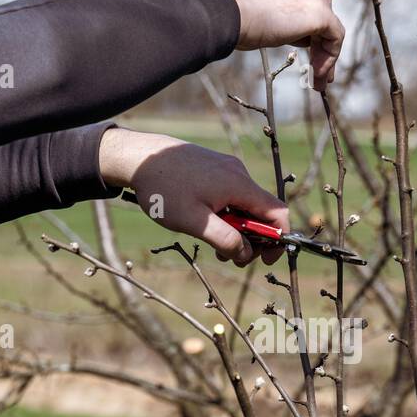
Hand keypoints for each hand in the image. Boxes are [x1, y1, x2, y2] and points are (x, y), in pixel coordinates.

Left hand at [99, 127, 287, 266]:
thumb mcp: (194, 222)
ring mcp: (226, 169)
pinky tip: (205, 222)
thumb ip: (224, 240)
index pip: (277, 213)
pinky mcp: (215, 168)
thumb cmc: (164, 189)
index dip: (278, 239)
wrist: (138, 157)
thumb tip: (246, 254)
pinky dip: (227, 214)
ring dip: (236, 229)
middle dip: (252, 239)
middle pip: (261, 211)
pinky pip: (232, 196)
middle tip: (230, 257)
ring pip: (245, 205)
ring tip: (213, 244)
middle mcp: (238, 173)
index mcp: (239, 185)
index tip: (266, 260)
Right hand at [219, 0, 344, 90]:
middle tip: (315, 69)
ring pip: (330, 26)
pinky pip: (335, 38)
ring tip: (318, 80)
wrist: (225, 11)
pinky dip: (329, 58)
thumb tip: (277, 30)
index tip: (302, 50)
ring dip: (325, 55)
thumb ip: (273, 13)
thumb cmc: (229, 13)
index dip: (306, 28)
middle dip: (319, 43)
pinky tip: (318, 75)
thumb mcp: (256, 8)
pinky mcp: (320, 13)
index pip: (305, 0)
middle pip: (321, 12)